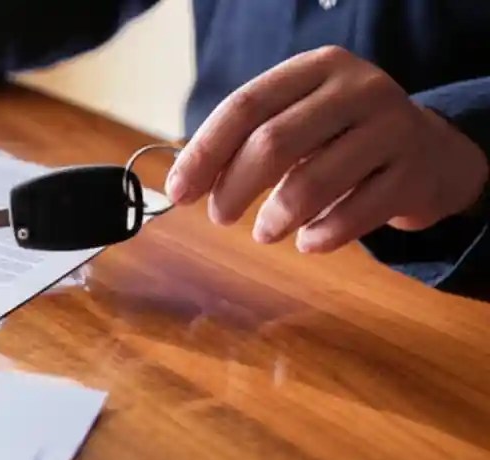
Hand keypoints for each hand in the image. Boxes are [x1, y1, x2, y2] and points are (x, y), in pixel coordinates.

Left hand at [166, 46, 488, 252]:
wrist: (432, 154)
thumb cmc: (340, 141)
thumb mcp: (297, 122)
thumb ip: (244, 143)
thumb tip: (182, 184)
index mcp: (317, 69)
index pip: (245, 106)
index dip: (204, 153)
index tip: (178, 192)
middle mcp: (358, 90)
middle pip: (273, 143)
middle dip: (233, 188)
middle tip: (219, 216)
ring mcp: (393, 130)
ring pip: (311, 184)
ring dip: (275, 219)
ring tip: (264, 232)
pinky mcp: (414, 175)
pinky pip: (351, 217)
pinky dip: (319, 237)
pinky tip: (308, 240)